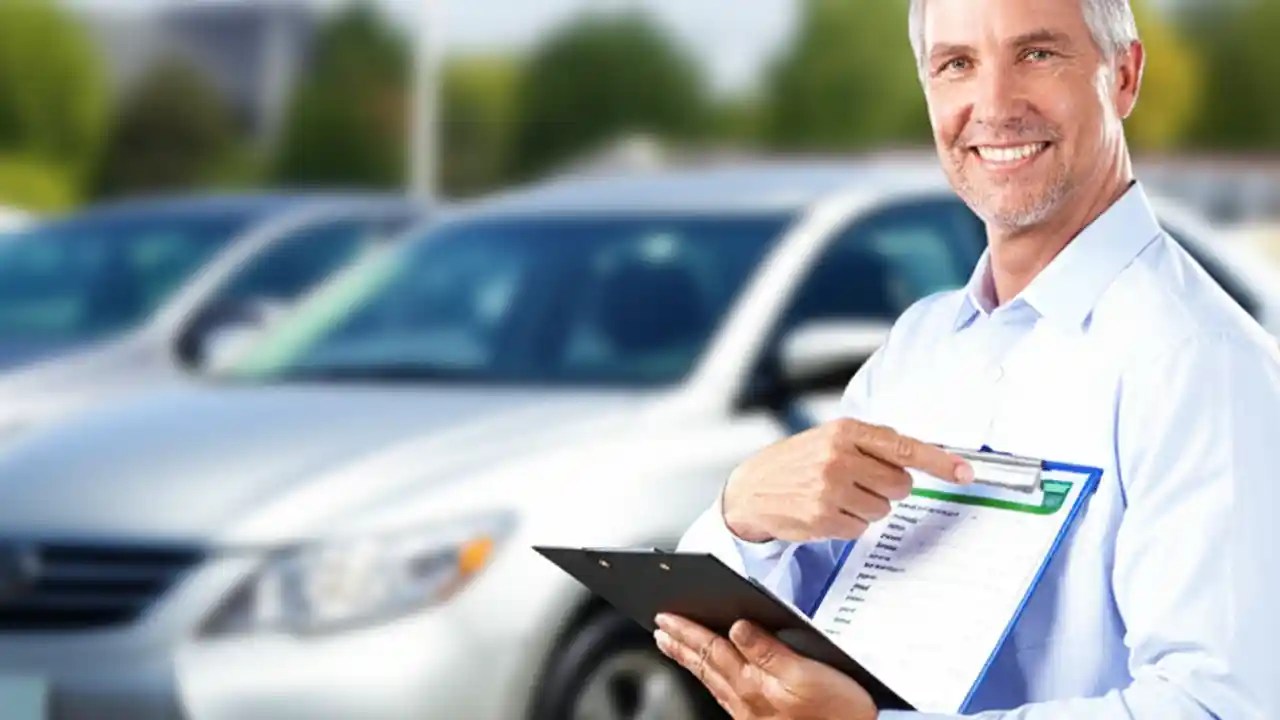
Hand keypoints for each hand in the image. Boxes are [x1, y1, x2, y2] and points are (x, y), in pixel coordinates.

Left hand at [654, 613, 877, 719]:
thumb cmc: (838, 714)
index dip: (687, 630)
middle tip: (660, 629)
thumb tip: (737, 625)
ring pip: (712, 680)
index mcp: (753, 681)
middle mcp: (745, 698)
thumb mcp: (806, 674)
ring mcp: (751, 713)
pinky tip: (712, 677)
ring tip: (675, 647)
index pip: (710, 647)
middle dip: (681, 644)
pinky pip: (724, 694)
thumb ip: (768, 650)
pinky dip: (711, 678)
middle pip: (705, 664)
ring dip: (691, 660)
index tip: (665, 616)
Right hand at [723, 419, 972, 542]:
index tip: (964, 473)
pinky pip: (861, 528)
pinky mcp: (823, 517)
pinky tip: (826, 511)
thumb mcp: (828, 439)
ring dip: (866, 507)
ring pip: (882, 509)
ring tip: (836, 496)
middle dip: (887, 488)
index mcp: (845, 431)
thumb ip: (869, 444)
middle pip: (900, 484)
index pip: (905, 447)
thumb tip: (916, 458)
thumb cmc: (792, 463)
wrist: (749, 489)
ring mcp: (831, 489)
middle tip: (859, 483)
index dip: (939, 462)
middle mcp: (839, 457)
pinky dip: (848, 524)